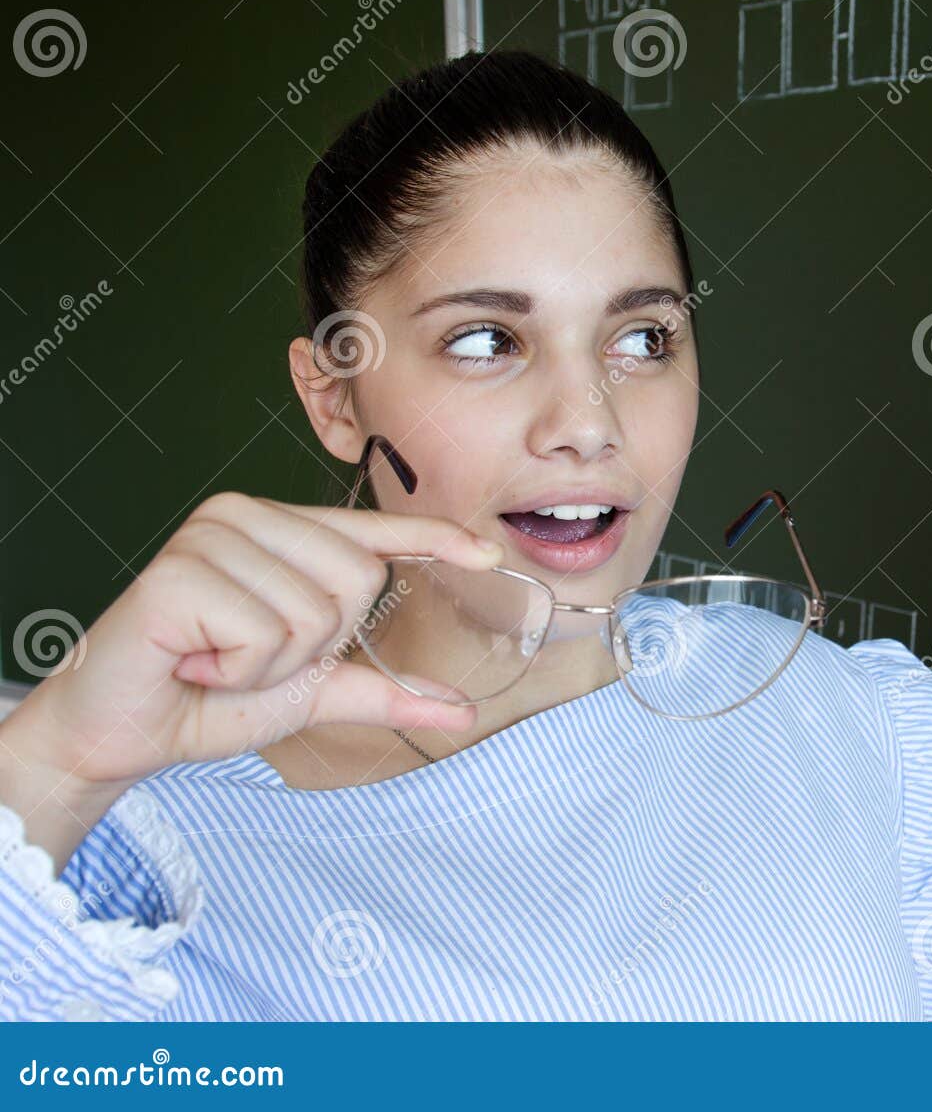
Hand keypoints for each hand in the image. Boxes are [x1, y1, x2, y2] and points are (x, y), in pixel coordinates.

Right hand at [3, 492, 503, 797]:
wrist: (127, 732)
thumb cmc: (213, 697)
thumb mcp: (313, 690)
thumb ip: (382, 690)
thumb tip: (458, 709)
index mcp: (283, 531)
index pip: (373, 530)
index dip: (434, 539)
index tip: (487, 553)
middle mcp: (248, 517)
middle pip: (356, 580)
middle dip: (313, 646)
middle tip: (247, 657)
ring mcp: (211, 536)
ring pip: (314, 612)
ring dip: (271, 664)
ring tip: (218, 660)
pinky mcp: (179, 572)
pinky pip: (264, 632)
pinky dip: (240, 670)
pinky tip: (197, 663)